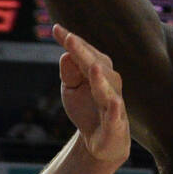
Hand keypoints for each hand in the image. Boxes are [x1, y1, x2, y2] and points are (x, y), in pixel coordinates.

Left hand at [54, 24, 129, 162]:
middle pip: (97, 65)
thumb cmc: (87, 110)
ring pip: (108, 89)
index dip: (72, 42)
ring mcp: (114, 104)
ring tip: (91, 67)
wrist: (101, 144)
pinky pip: (116, 116)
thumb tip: (66, 54)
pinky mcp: (116, 125)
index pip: (85, 54)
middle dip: (84, 53)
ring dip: (101, 78)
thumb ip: (69, 72)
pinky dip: (115, 109)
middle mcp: (109, 84)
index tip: (56, 29)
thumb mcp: (71, 90)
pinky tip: (113, 102)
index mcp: (97, 72)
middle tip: (70, 39)